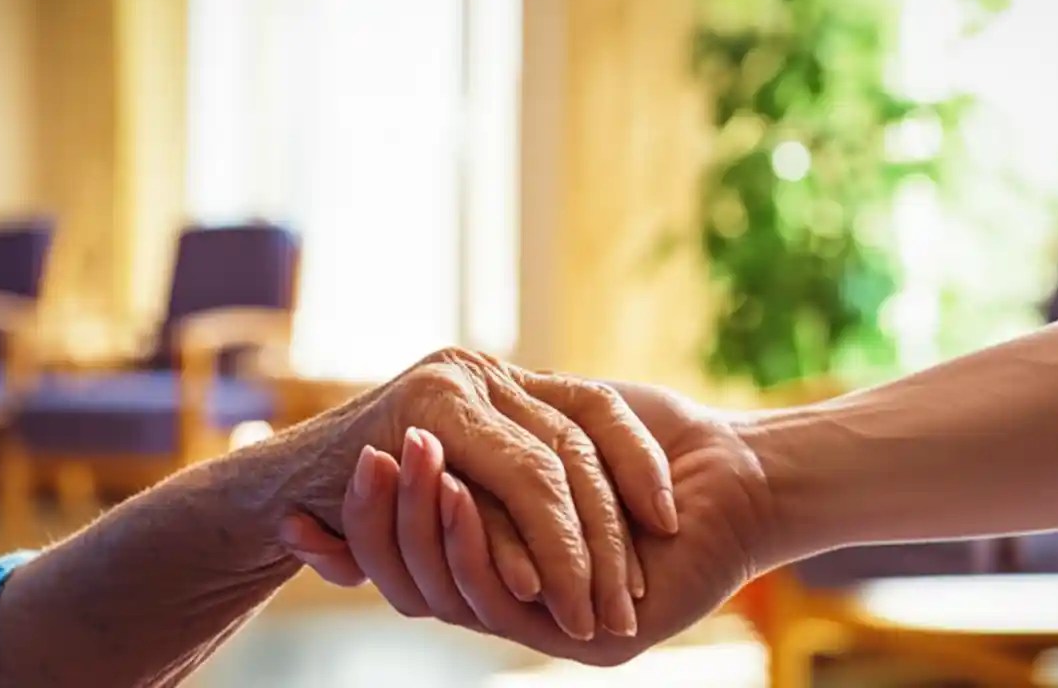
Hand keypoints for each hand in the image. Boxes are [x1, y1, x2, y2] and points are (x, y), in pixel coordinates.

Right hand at [284, 383, 777, 665]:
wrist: (751, 474)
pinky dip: (472, 541)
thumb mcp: (566, 423)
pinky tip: (443, 486)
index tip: (306, 507)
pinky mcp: (592, 634)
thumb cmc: (667, 439)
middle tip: (345, 462)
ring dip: (416, 521)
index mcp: (517, 559)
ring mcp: (560, 618)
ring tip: (386, 458)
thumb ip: (504, 445)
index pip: (422, 551)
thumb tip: (416, 448)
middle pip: (426, 570)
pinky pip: (504, 596)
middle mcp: (533, 595)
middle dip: (377, 518)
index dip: (369, 523)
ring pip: (453, 583)